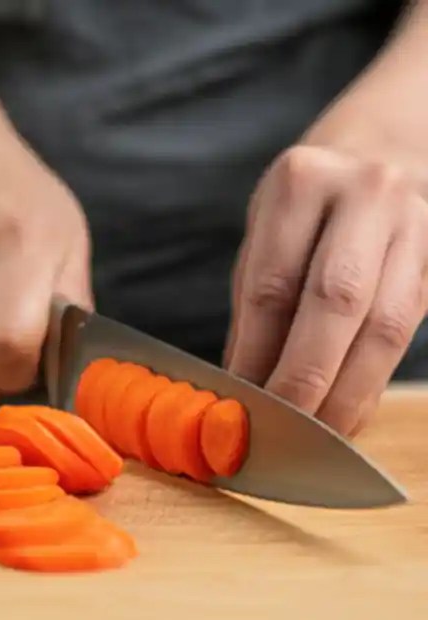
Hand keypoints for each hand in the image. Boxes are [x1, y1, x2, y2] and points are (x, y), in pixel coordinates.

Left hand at [226, 145, 427, 435]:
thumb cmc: (305, 211)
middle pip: (336, 301)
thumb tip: (240, 388)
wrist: (381, 154)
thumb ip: (255, 306)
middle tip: (279, 428)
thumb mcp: (264, 236)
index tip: (239, 402)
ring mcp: (415, 221)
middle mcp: (366, 193)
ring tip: (315, 435)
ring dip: (347, 391)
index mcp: (302, 181)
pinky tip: (348, 415)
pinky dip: (372, 382)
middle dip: (307, 376)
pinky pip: (409, 332)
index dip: (257, 352)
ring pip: (385, 324)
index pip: (275, 282)